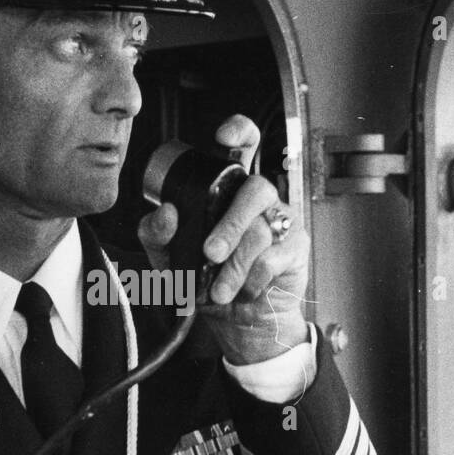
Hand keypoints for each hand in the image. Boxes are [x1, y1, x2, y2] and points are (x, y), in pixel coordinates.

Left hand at [138, 114, 309, 364]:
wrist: (238, 322)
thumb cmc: (208, 282)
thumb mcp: (170, 259)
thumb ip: (157, 234)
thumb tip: (165, 213)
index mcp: (228, 191)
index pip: (243, 147)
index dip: (239, 132)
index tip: (223, 136)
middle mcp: (257, 200)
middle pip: (256, 189)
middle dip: (231, 224)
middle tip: (210, 253)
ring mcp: (281, 220)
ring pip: (263, 230)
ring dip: (236, 265)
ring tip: (218, 290)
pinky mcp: (296, 247)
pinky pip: (275, 256)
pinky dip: (253, 278)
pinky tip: (243, 290)